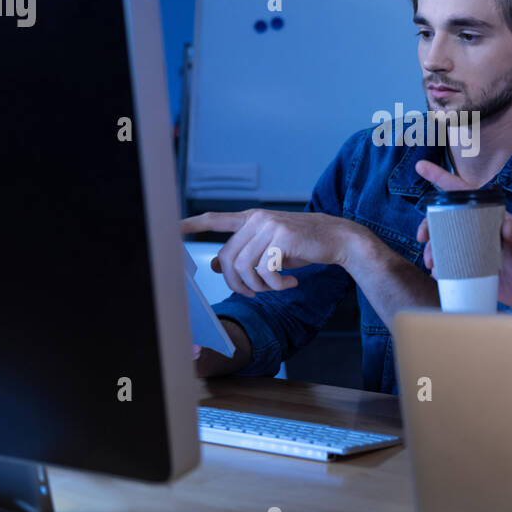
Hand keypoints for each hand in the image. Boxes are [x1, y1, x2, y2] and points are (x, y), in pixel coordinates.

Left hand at [180, 209, 364, 297]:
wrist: (338, 239)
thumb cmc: (304, 246)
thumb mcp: (271, 250)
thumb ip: (246, 253)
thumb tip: (218, 266)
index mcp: (252, 219)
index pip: (215, 218)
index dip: (192, 224)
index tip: (173, 229)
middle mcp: (257, 219)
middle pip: (229, 258)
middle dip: (239, 283)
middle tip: (257, 292)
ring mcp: (270, 226)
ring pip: (245, 267)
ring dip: (260, 286)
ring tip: (277, 287)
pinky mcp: (282, 238)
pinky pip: (266, 271)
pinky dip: (277, 285)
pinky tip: (291, 282)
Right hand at [413, 160, 511, 312]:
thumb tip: (505, 225)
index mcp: (491, 218)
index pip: (464, 193)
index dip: (442, 179)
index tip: (422, 167)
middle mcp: (479, 231)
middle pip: (446, 220)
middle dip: (429, 224)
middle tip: (422, 237)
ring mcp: (474, 250)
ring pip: (444, 243)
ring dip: (433, 250)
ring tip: (431, 263)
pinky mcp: (472, 270)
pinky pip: (449, 265)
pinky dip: (439, 268)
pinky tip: (437, 274)